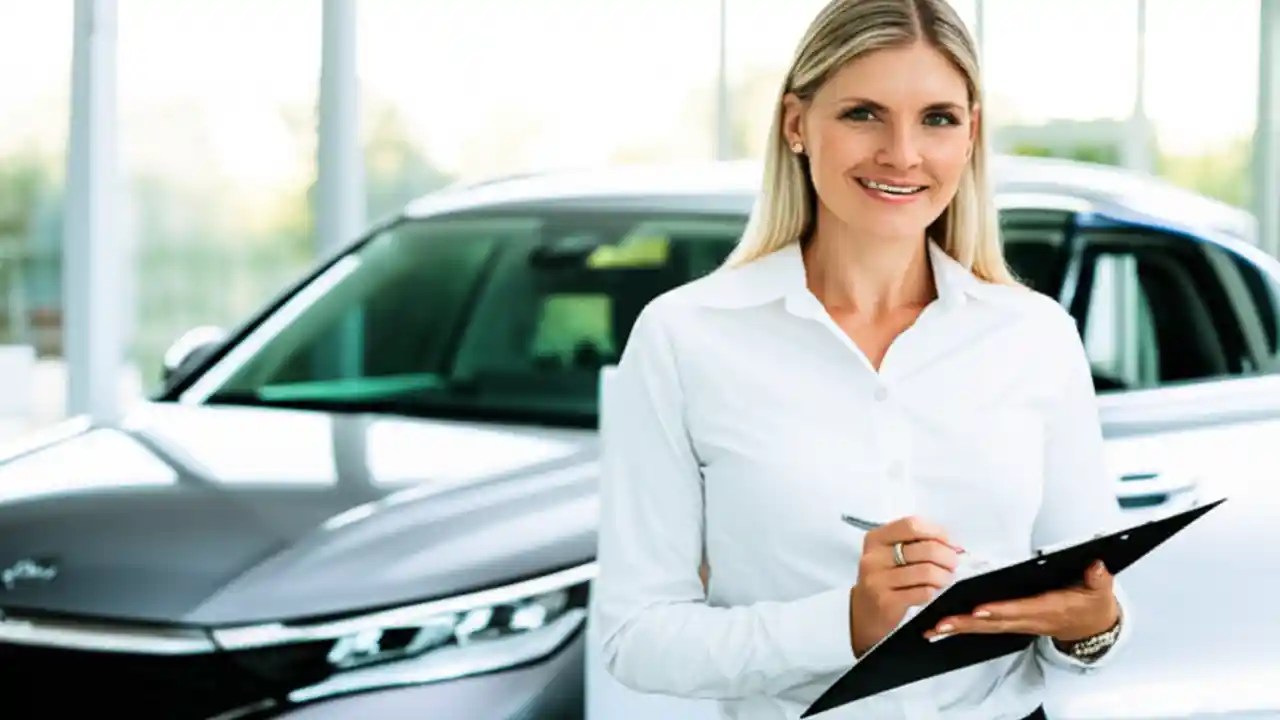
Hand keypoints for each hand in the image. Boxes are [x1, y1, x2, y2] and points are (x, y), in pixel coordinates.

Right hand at [849, 516, 963, 656]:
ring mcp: (878, 580)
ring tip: (946, 579)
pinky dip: (935, 592)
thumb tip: (954, 545)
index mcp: (876, 539)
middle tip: (953, 564)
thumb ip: (915, 544)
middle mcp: (874, 557)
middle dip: (947, 556)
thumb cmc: (885, 579)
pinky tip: (934, 592)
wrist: (863, 613)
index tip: (950, 543)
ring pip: (927, 572)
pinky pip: (923, 592)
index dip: (937, 532)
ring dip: (944, 576)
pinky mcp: (886, 602)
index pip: (912, 525)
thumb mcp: (889, 554)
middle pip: (925, 549)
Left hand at [922, 559, 1119, 642]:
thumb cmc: (1091, 603)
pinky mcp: (1012, 623)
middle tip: (940, 623)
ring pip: (986, 627)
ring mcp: (1020, 623)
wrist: (1093, 626)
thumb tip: (1096, 565)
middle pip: (995, 623)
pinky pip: (985, 626)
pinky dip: (964, 627)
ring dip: (959, 628)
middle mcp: (1030, 620)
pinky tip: (941, 626)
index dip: (1001, 611)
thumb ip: (1097, 578)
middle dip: (967, 623)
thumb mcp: (1100, 589)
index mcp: (1050, 609)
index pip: (1021, 610)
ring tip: (932, 627)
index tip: (980, 610)